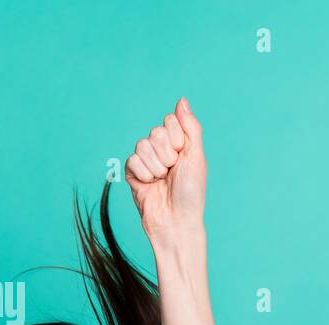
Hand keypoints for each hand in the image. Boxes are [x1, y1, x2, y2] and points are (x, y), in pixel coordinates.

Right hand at [125, 97, 206, 246]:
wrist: (176, 220)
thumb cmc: (191, 193)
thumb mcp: (196, 157)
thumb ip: (191, 127)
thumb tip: (182, 100)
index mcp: (178, 143)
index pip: (169, 121)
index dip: (177, 139)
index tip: (184, 157)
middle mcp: (161, 149)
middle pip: (155, 132)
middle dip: (167, 155)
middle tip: (172, 172)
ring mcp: (146, 160)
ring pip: (142, 145)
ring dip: (156, 167)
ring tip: (162, 181)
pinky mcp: (133, 172)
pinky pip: (132, 160)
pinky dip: (144, 175)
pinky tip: (150, 186)